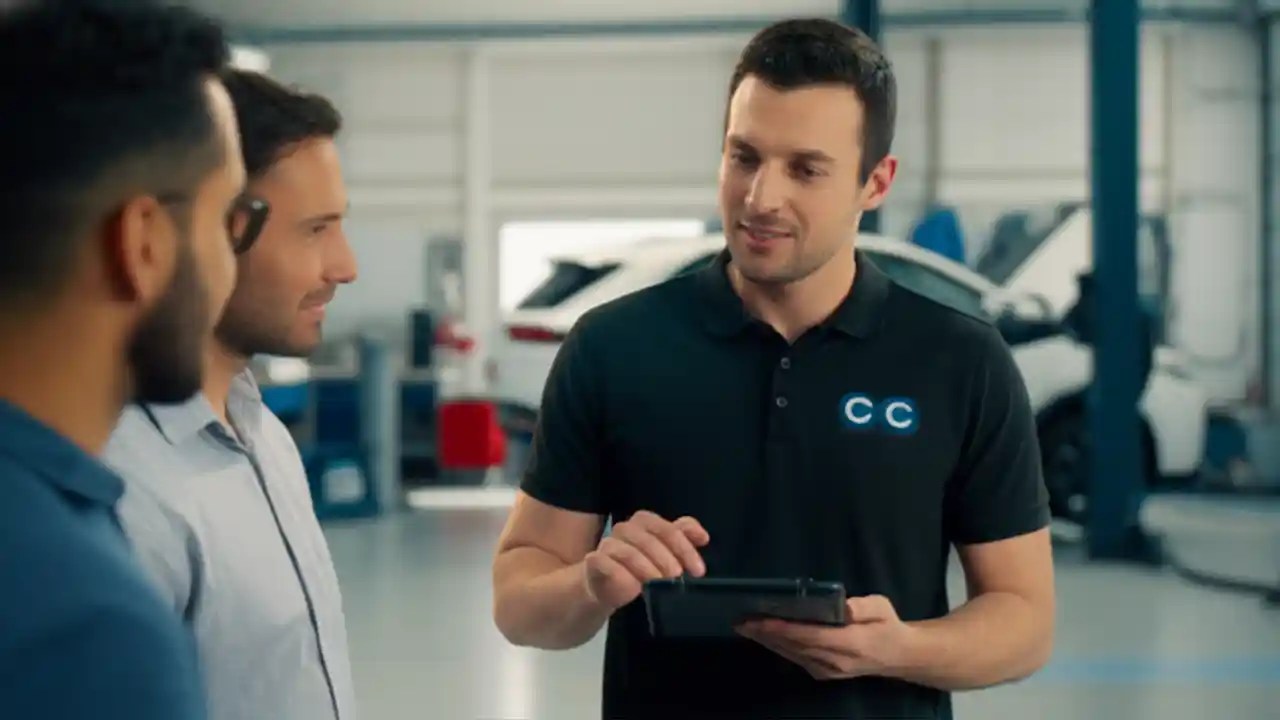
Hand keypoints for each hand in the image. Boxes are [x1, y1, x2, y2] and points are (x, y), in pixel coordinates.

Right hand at [582, 510, 709, 610]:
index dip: (684, 547)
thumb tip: (702, 535)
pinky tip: (634, 586)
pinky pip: (606, 563)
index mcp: (643, 522)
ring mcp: (608, 544)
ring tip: (660, 584)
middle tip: (678, 577)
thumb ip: (682, 539)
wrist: (606, 587)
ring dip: (647, 569)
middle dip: (667, 559)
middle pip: (648, 539)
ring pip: (628, 551)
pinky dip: (622, 575)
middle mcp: (625, 529)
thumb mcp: (666, 554)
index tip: (698, 570)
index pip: (666, 528)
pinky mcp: (594, 561)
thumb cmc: (640, 568)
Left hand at [736, 595, 918, 680]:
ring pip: (792, 654)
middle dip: (766, 634)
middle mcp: (835, 660)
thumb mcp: (882, 607)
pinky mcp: (824, 673)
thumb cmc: (887, 625)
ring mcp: (828, 670)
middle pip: (795, 646)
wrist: (897, 655)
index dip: (783, 629)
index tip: (761, 621)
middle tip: (741, 621)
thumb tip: (845, 607)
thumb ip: (864, 606)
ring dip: (768, 641)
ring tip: (745, 627)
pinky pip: (796, 659)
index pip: (810, 636)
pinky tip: (764, 637)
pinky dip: (779, 647)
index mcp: (851, 642)